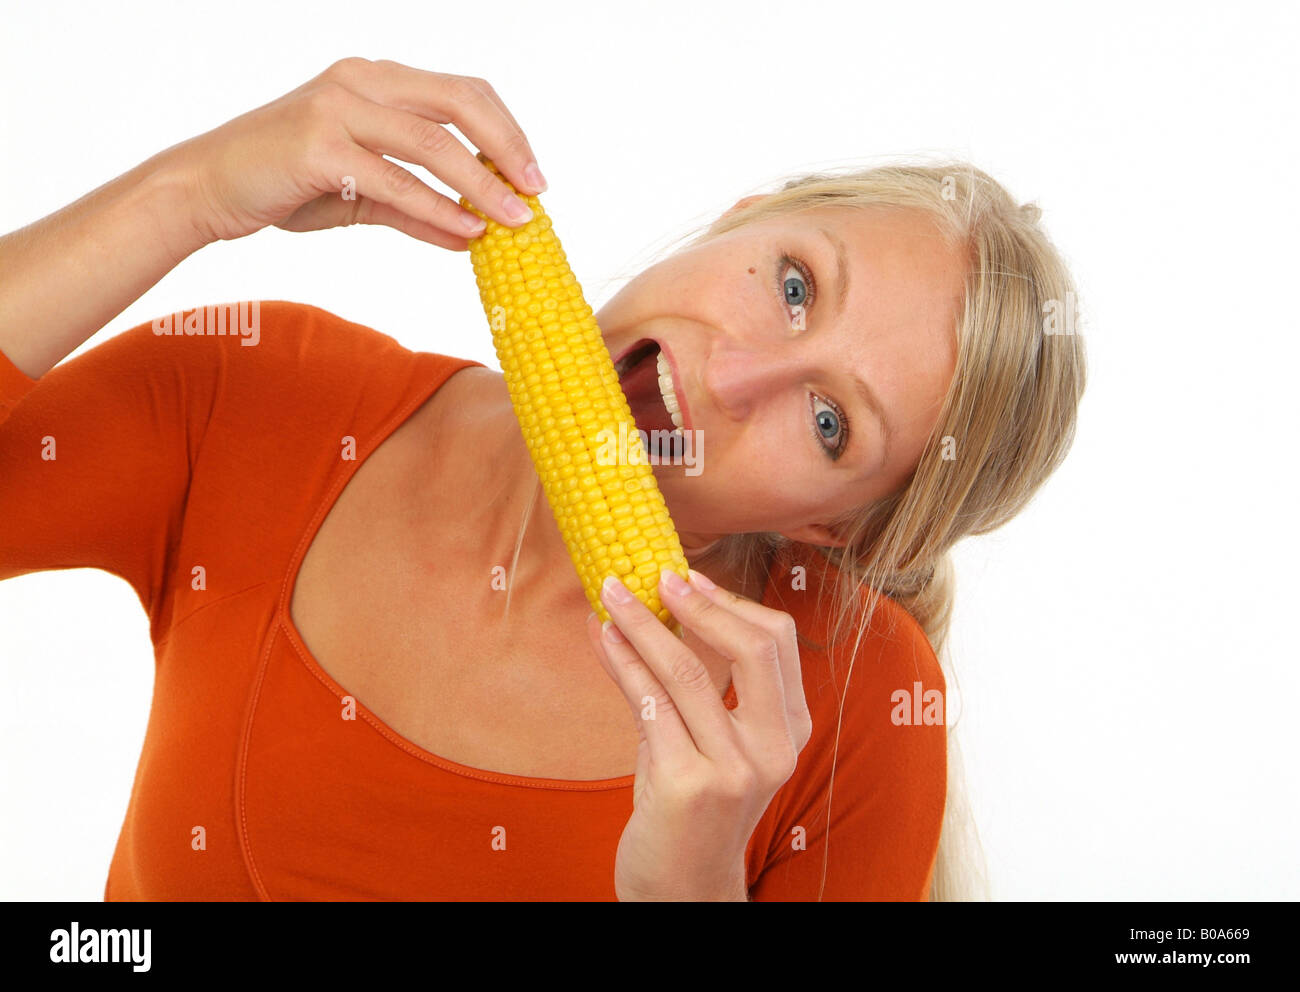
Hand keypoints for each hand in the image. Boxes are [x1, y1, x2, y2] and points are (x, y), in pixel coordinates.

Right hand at [164, 58, 545, 247]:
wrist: (207, 187)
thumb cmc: (286, 185)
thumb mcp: (362, 197)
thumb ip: (417, 210)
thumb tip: (473, 236)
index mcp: (376, 79)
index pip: (461, 91)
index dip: (506, 129)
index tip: (533, 173)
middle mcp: (361, 80)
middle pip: (459, 102)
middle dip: (507, 147)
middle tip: (537, 190)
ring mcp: (338, 107)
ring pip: (433, 143)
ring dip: (483, 185)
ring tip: (515, 220)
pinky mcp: (319, 145)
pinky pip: (396, 180)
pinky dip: (438, 209)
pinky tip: (467, 231)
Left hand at [584, 568, 812, 900]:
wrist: (681, 889)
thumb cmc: (689, 808)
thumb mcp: (698, 740)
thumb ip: (678, 684)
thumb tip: (632, 612)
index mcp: (790, 730)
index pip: (778, 641)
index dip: (730, 601)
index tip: (687, 578)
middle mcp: (773, 748)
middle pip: (751, 645)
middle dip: (698, 602)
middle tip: (654, 576)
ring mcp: (734, 768)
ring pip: (688, 670)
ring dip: (642, 624)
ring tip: (610, 595)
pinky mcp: (690, 785)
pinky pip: (650, 704)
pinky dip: (622, 662)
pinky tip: (603, 639)